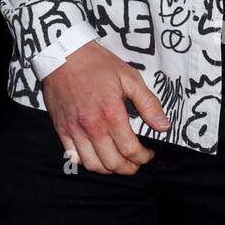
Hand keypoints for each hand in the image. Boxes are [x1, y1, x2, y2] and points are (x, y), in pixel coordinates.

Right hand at [42, 40, 170, 174]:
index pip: (130, 149)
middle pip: (113, 162)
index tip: (149, 154)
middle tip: (137, 163)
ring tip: (119, 163)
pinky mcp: (61, 129)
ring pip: (92, 165)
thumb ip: (148, 104)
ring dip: (109, 169)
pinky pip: (73, 157)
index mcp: (111, 113)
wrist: (64, 54)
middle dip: (129, 168)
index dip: (144, 157)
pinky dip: (87, 163)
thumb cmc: (97, 64)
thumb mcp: (129, 78)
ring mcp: (74, 130)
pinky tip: (97, 157)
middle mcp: (92, 126)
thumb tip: (163, 126)